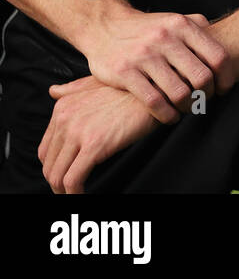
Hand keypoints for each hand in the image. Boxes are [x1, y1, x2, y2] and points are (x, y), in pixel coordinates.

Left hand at [39, 76, 158, 193]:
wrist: (153, 93)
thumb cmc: (130, 91)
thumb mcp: (95, 83)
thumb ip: (71, 90)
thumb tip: (53, 92)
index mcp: (63, 108)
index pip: (45, 150)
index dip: (54, 167)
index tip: (65, 174)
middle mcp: (65, 119)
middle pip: (49, 165)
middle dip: (57, 182)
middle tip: (70, 190)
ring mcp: (78, 132)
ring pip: (57, 175)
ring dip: (64, 192)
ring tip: (75, 195)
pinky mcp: (94, 146)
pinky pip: (73, 179)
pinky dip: (74, 193)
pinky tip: (83, 194)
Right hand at [81, 9, 232, 123]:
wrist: (105, 26)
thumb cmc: (148, 28)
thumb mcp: (175, 20)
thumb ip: (200, 28)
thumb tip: (227, 40)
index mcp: (182, 25)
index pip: (218, 56)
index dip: (226, 77)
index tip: (223, 89)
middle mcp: (165, 38)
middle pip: (201, 77)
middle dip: (207, 95)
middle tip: (204, 101)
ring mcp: (144, 55)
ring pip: (179, 92)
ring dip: (188, 107)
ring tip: (187, 109)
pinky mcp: (124, 72)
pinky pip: (154, 101)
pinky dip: (167, 115)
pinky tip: (170, 117)